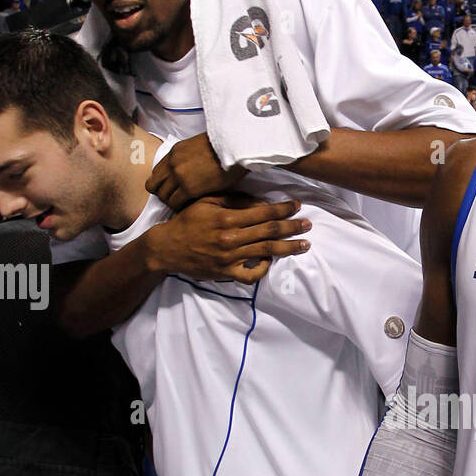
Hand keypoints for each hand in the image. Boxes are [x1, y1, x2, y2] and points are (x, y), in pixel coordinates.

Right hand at [145, 192, 310, 282]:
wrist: (167, 248)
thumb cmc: (187, 221)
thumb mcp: (206, 202)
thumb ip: (233, 201)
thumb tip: (259, 201)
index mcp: (227, 217)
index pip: (263, 212)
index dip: (283, 209)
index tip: (297, 206)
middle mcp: (231, 237)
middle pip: (269, 232)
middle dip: (292, 227)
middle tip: (308, 225)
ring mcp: (230, 257)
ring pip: (266, 251)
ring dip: (288, 248)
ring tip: (304, 244)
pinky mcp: (226, 273)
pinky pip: (251, 275)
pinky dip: (263, 269)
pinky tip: (270, 262)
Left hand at [146, 133, 247, 209]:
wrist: (234, 146)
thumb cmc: (225, 146)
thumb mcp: (199, 146)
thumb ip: (190, 158)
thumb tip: (192, 168)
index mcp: (175, 152)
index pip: (157, 172)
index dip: (163, 184)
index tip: (172, 189)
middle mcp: (172, 163)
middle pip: (154, 185)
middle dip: (163, 194)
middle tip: (175, 200)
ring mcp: (178, 176)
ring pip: (163, 196)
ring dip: (172, 203)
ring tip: (183, 206)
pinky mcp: (189, 188)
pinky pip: (175, 203)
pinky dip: (180, 208)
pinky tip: (189, 208)